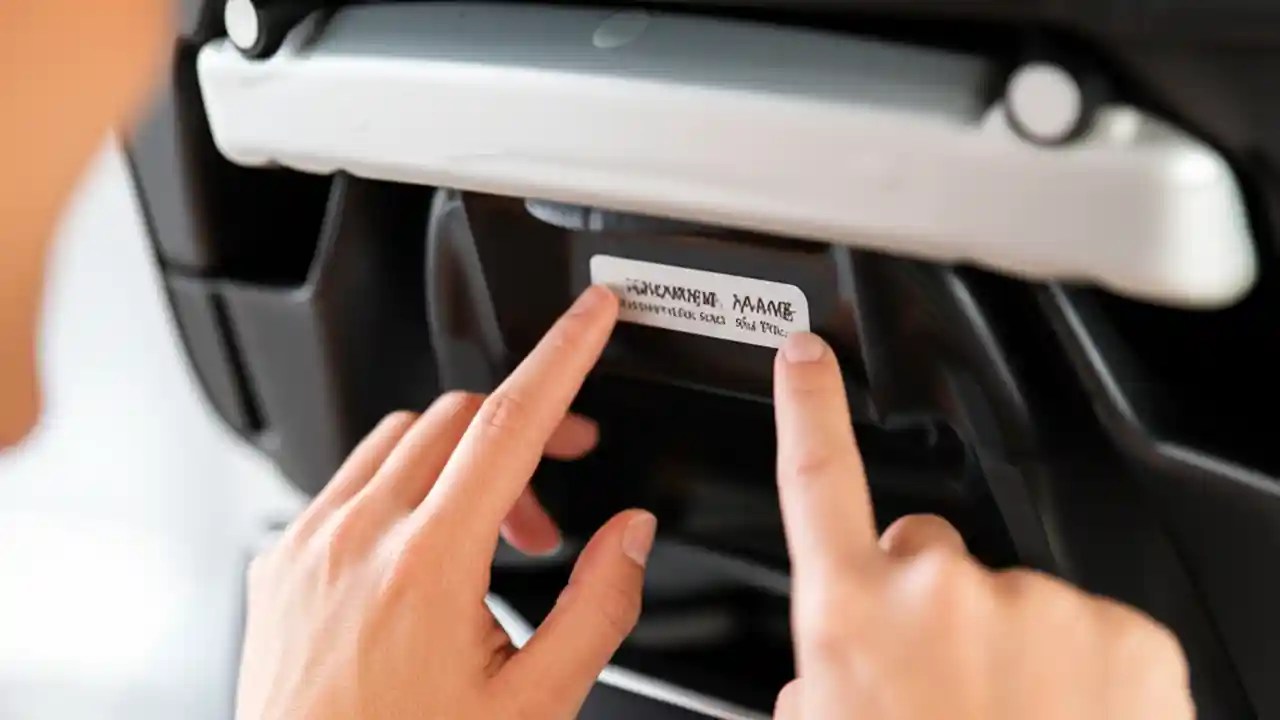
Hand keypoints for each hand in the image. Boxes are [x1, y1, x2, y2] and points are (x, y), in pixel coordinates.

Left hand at [236, 286, 656, 719]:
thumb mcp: (534, 707)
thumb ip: (597, 609)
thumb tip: (630, 534)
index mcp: (428, 566)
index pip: (512, 423)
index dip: (565, 355)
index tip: (593, 314)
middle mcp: (358, 539)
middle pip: (458, 418)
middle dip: (525, 428)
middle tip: (558, 491)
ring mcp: (308, 545)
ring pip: (400, 438)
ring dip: (461, 458)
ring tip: (489, 534)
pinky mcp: (279, 562)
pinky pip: (347, 478)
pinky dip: (401, 483)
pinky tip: (421, 545)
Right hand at [770, 333, 1193, 719]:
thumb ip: (820, 688)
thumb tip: (827, 680)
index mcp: (853, 616)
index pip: (817, 478)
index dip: (806, 407)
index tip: (805, 356)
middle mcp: (939, 588)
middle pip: (923, 550)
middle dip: (928, 604)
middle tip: (943, 688)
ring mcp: (1036, 602)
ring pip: (1010, 599)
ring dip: (1011, 649)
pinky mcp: (1123, 631)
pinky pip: (1089, 631)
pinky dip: (1082, 673)